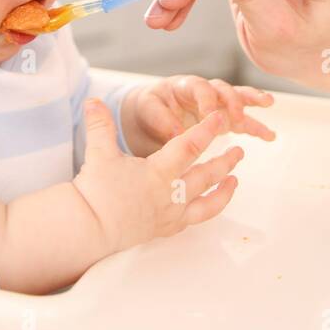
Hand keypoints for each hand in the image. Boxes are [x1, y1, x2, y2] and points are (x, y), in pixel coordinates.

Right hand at [73, 98, 242, 254]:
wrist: (89, 229)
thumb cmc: (96, 192)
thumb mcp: (99, 153)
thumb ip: (100, 125)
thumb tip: (92, 100)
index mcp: (158, 173)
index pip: (190, 147)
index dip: (207, 130)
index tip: (219, 117)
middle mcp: (170, 195)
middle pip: (207, 176)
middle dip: (226, 161)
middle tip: (239, 150)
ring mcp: (171, 215)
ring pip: (208, 202)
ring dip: (224, 190)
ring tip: (234, 180)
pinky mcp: (166, 229)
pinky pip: (195, 219)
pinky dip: (208, 209)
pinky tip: (210, 203)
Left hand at [124, 75, 275, 154]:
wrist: (152, 114)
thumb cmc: (149, 109)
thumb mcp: (148, 110)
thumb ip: (161, 119)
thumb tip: (177, 133)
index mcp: (184, 86)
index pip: (199, 88)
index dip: (206, 100)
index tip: (209, 115)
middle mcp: (204, 90)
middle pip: (223, 89)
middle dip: (233, 100)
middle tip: (238, 115)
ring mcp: (216, 103)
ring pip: (238, 99)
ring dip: (253, 102)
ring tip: (268, 104)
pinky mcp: (223, 117)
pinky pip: (242, 119)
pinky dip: (255, 126)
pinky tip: (269, 135)